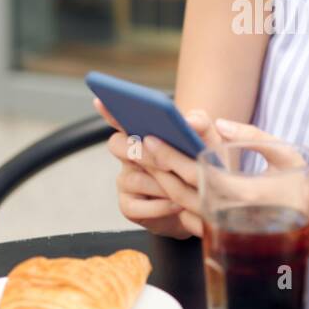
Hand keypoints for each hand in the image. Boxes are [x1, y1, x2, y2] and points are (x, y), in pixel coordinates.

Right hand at [93, 97, 213, 239]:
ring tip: (182, 188)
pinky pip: (135, 206)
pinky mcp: (129, 206)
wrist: (205, 205)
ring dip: (159, 184)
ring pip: (131, 178)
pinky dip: (158, 207)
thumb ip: (200, 124)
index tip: (101, 101)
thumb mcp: (207, 143)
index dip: (109, 111)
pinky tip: (176, 205)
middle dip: (139, 151)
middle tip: (164, 161)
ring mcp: (127, 182)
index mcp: (144, 136)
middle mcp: (130, 156)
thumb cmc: (202, 168)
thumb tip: (188, 121)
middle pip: (117, 145)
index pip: (122, 119)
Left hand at [142, 116, 308, 256]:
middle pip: (179, 191)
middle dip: (154, 168)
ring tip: (143, 162)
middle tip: (133, 146)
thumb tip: (219, 124)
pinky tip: (163, 184)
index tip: (150, 138)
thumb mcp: (288, 153)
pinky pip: (192, 220)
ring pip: (182, 208)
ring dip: (159, 185)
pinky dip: (175, 202)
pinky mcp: (226, 239)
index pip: (195, 173)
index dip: (169, 156)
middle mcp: (230, 216)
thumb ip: (252, 136)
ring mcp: (226, 231)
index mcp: (243, 194)